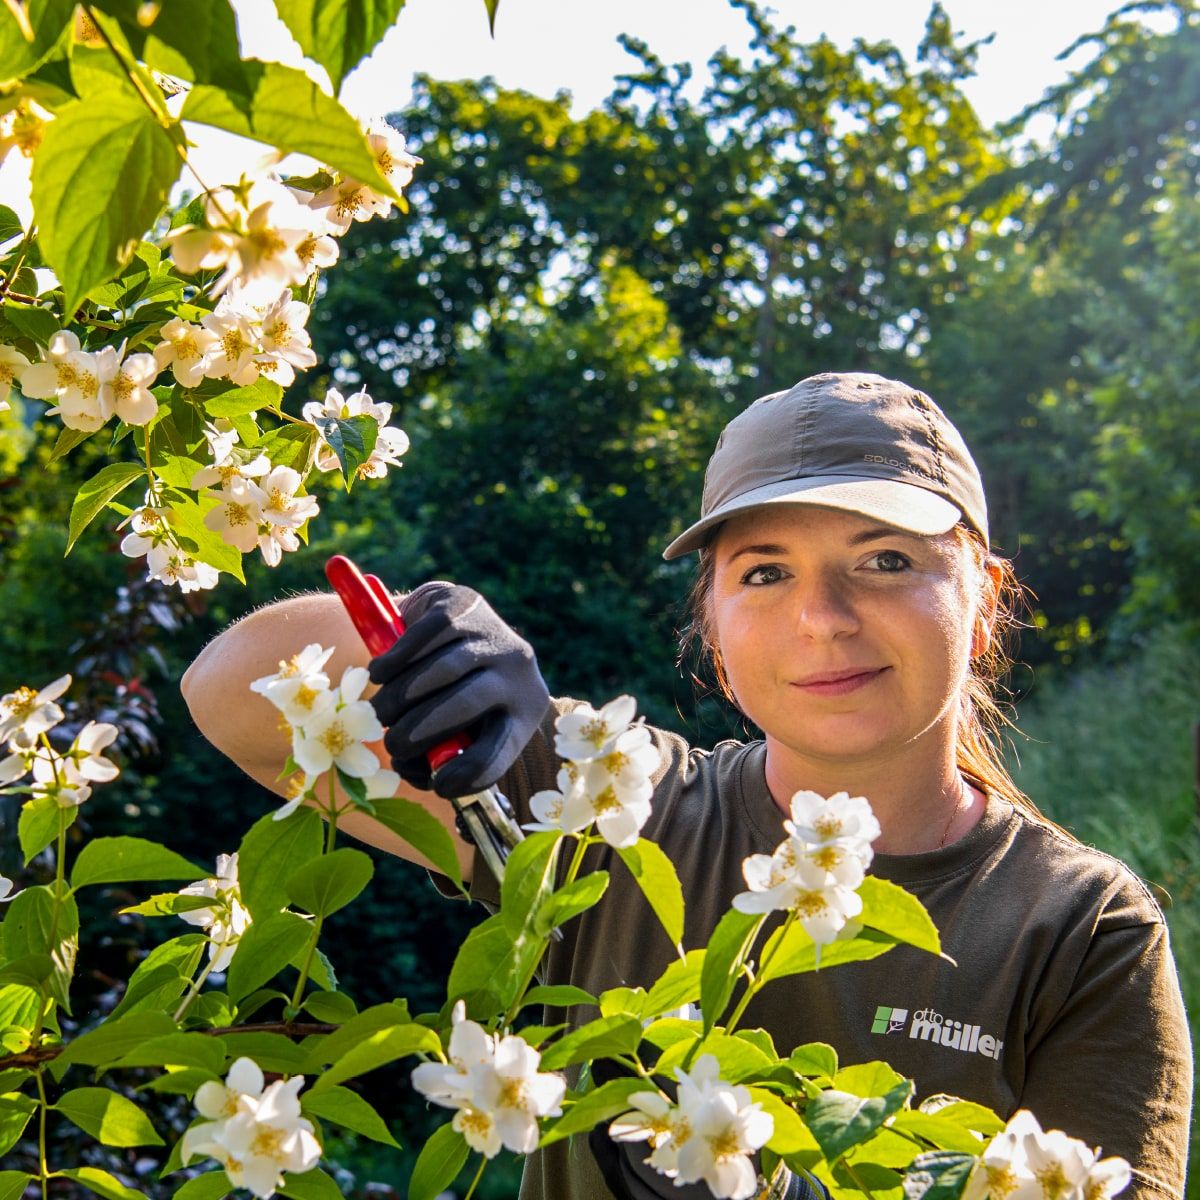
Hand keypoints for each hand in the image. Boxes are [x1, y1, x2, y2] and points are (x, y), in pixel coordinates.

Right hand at [368, 581, 549, 798]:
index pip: (503, 747)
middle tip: (392, 745)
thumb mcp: (464, 723)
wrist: (452, 622)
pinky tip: (380, 674)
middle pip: (468, 704)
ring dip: (401, 697)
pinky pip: (426, 635)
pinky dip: (397, 659)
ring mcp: (493, 631)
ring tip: (380, 712)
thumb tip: (429, 777)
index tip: (439, 785)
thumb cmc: (453, 689)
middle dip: (422, 731)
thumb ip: (446, 754)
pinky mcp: (464, 604)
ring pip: (442, 669)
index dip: (471, 772)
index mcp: (526, 706)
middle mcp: (519, 667)